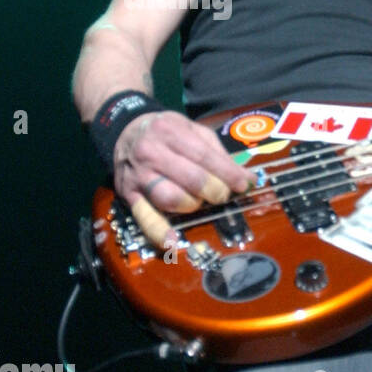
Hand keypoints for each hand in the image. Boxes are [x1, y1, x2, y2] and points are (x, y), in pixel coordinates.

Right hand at [113, 110, 255, 247]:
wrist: (125, 131)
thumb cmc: (167, 132)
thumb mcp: (193, 130)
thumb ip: (219, 153)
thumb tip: (247, 178)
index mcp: (170, 132)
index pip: (204, 157)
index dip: (228, 173)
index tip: (244, 184)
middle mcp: (151, 152)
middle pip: (191, 179)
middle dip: (215, 191)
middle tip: (223, 194)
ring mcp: (138, 175)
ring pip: (171, 198)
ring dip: (193, 204)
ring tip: (198, 200)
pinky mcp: (129, 194)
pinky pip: (144, 216)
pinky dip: (157, 231)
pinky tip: (171, 241)